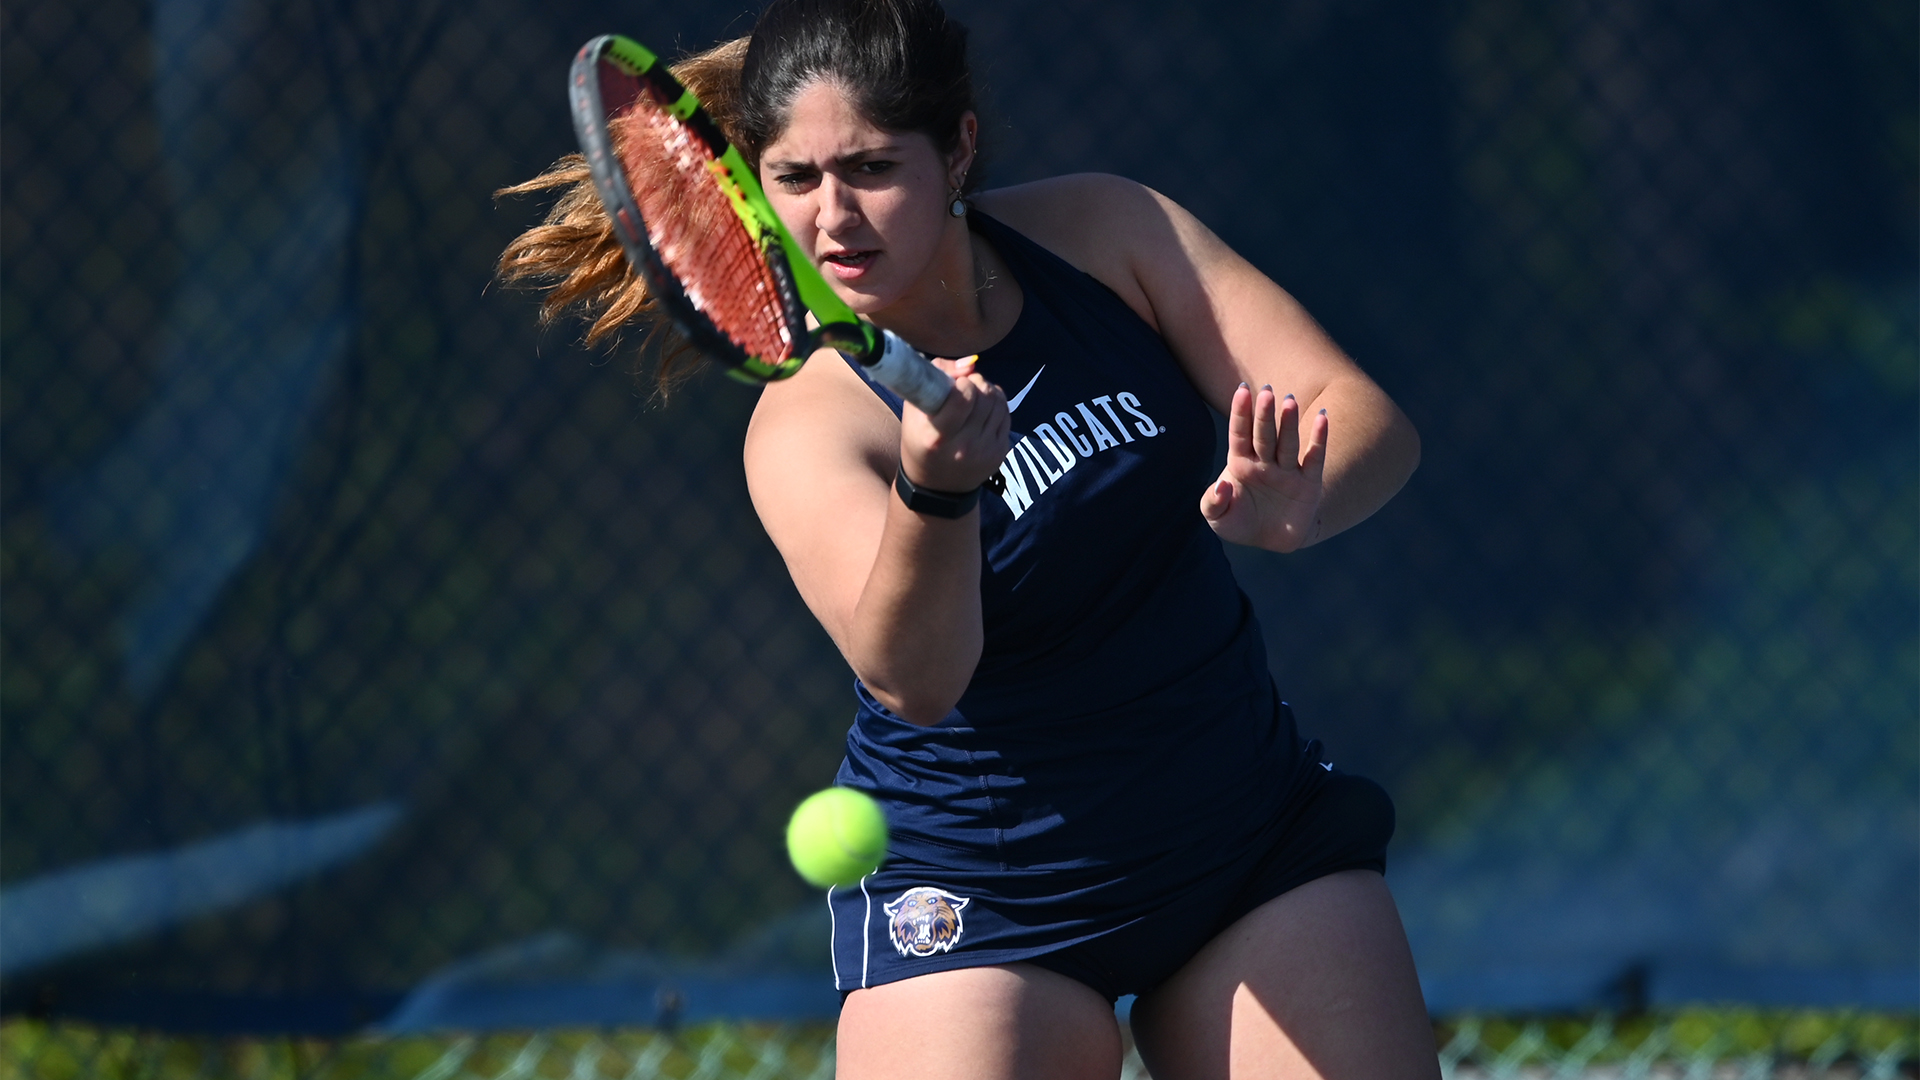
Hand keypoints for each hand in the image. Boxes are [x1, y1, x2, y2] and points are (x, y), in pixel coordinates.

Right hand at [899, 355, 1010, 493]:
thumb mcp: (914, 410)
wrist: (937, 487)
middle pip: (985, 396)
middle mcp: (963, 446)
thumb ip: (936, 377)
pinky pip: (1006, 415)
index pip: (963, 397)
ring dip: (989, 391)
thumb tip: (969, 363)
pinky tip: (985, 409)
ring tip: (976, 394)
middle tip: (967, 385)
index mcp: (937, 436)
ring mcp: (985, 451)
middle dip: (977, 383)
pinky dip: (997, 405)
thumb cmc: (920, 440)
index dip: (963, 382)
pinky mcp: (1000, 453)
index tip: (956, 384)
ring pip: (999, 402)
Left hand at [1200, 383, 1325, 551]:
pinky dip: (1319, 439)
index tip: (1242, 390)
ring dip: (1288, 422)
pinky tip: (1323, 418)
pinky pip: (1315, 457)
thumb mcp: (1217, 518)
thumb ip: (1212, 503)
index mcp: (1240, 463)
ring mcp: (1287, 470)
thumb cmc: (1240, 523)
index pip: (1240, 433)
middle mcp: (1264, 462)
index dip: (1240, 412)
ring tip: (1289, 401)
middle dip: (1264, 414)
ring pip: (1287, 442)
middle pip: (1263, 434)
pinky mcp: (1308, 483)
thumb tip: (1222, 486)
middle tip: (1267, 391)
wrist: (1269, 541)